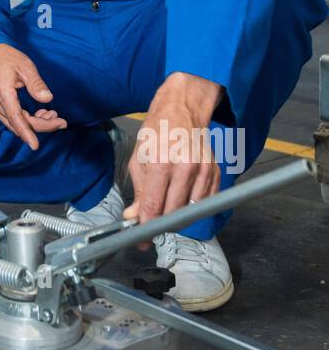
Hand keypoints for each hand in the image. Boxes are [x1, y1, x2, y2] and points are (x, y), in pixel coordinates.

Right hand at [0, 43, 66, 149]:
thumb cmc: (7, 58)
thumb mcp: (25, 66)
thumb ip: (36, 84)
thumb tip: (47, 99)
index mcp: (3, 93)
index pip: (16, 119)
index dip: (27, 133)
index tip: (36, 146)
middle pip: (20, 124)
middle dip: (42, 126)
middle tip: (61, 121)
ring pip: (16, 124)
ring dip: (35, 124)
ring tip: (53, 115)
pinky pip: (13, 120)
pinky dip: (27, 120)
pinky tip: (41, 114)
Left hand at [122, 73, 222, 247]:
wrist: (182, 111)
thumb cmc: (157, 132)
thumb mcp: (139, 159)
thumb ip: (139, 191)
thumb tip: (134, 217)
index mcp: (162, 163)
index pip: (155, 207)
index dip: (147, 228)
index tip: (141, 239)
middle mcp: (186, 168)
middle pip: (174, 214)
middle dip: (161, 224)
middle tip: (151, 224)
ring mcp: (203, 171)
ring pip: (191, 212)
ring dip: (177, 217)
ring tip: (166, 208)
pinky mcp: (215, 173)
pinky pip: (205, 203)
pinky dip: (193, 207)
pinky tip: (182, 197)